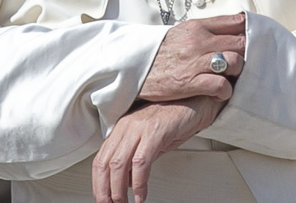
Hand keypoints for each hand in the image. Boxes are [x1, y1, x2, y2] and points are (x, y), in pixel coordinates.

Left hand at [92, 97, 225, 202]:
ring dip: (118, 190)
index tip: (102, 197)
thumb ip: (136, 158)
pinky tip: (141, 194)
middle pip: (104, 163)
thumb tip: (126, 181)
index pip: (100, 159)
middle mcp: (126, 126)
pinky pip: (141, 162)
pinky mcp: (155, 131)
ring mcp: (139, 128)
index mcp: (122, 128)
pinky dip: (139, 183)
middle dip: (104, 190)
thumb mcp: (150, 141)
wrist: (198, 102)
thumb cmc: (176, 118)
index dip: (98, 182)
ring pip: (118, 164)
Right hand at [139, 13, 245, 101]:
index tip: (252, 38)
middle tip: (244, 62)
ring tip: (232, 77)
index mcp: (197, 27)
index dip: (247, 31)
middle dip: (246, 53)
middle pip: (240, 42)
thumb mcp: (180, 33)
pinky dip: (226, 91)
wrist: (133, 69)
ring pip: (235, 62)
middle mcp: (199, 42)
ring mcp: (196, 62)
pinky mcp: (191, 82)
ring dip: (238, 72)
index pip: (234, 22)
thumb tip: (228, 26)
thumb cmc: (158, 54)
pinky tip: (222, 93)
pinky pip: (221, 85)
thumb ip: (203, 30)